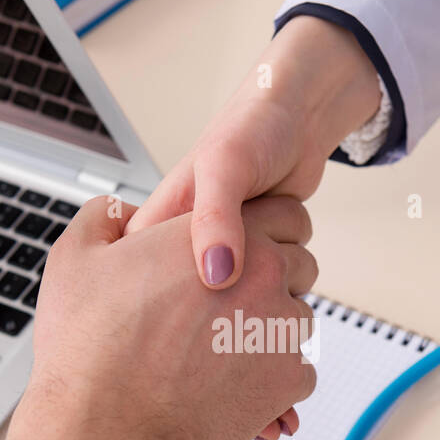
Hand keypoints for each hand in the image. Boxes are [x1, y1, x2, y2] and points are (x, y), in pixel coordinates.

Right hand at [6, 195, 318, 439]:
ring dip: (271, 332)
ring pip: (298, 320)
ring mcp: (281, 328)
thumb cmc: (88, 347)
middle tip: (227, 310)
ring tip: (220, 353)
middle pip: (299, 266)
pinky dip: (274, 380)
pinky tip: (231, 385)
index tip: (244, 255)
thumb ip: (106, 218)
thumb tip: (123, 213)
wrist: (106, 426)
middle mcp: (262, 274)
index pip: (284, 213)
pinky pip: (299, 371)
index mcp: (217, 235)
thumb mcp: (75, 257)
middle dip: (272, 283)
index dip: (265, 233)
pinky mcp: (289, 380)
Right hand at [126, 15, 380, 288]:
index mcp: (160, 226)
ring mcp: (224, 259)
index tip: (182, 321)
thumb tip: (217, 276)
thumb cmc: (252, 129)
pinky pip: (270, 297)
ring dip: (261, 292)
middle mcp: (186, 249)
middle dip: (219, 302)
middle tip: (239, 293)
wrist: (300, 119)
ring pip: (239, 304)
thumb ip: (214, 219)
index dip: (155, 308)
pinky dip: (282, 288)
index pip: (139, 284)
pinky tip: (284, 271)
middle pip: (192, 304)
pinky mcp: (258, 265)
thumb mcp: (224, 166)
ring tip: (265, 269)